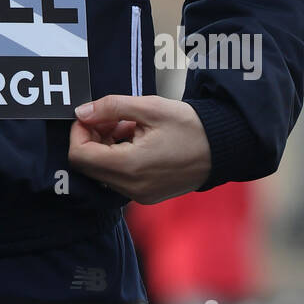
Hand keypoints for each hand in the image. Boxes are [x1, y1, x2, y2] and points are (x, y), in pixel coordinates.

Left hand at [67, 95, 210, 203]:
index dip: (78, 132)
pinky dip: (119, 157)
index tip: (92, 115)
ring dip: (106, 146)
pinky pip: (119, 177)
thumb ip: (111, 108)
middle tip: (112, 117)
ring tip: (129, 126)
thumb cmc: (190, 126)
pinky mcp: (147, 196)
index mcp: (130, 167)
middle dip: (93, 138)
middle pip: (89, 165)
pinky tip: (137, 139)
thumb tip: (81, 112)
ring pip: (103, 171)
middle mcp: (132, 188)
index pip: (80, 156)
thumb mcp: (150, 108)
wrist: (224, 148)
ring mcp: (139, 195)